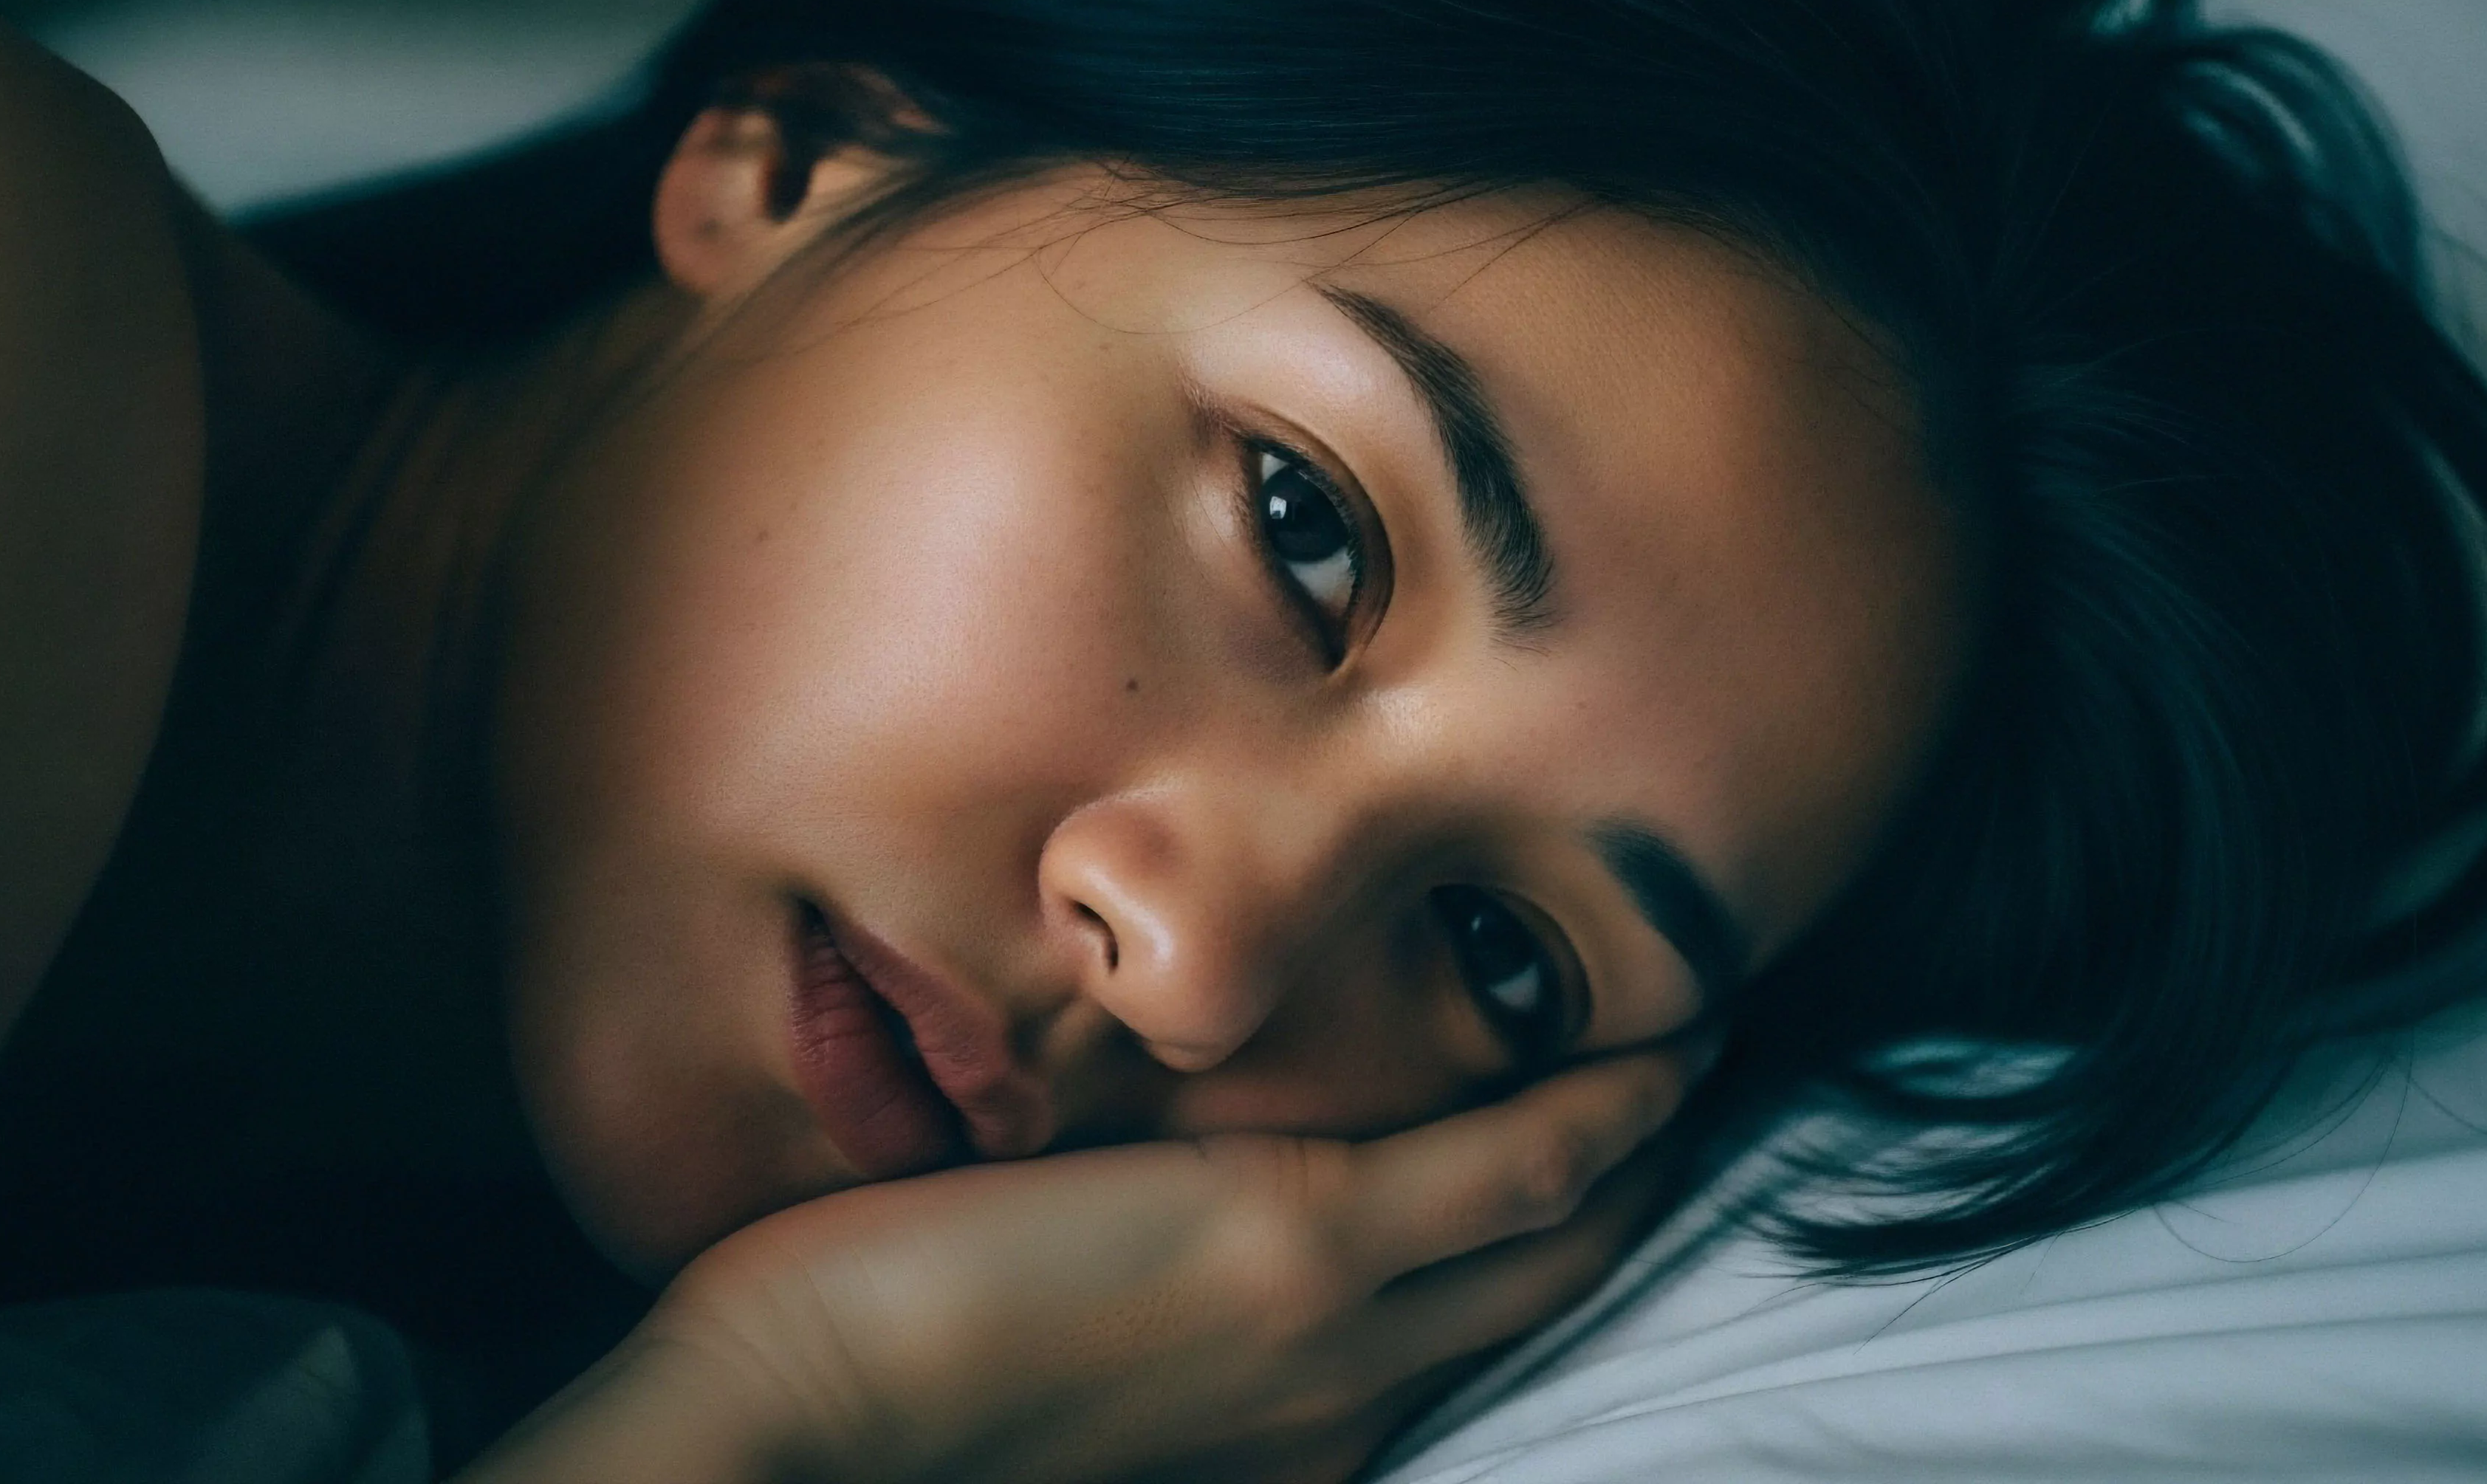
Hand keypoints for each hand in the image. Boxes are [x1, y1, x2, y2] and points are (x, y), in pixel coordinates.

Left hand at [466, 1044, 1698, 1483]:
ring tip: (1693, 1052)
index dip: (1533, 1261)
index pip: (1450, 1339)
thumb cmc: (876, 1385)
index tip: (1575, 1178)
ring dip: (1638, 1141)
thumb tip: (1121, 1269)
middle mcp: (1332, 1396)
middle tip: (1682, 1095)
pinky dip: (1601, 1111)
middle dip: (1623, 1201)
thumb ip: (1132, 1340)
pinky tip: (1651, 1051)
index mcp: (1275, 1436)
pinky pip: (1513, 1167)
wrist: (793, 1426)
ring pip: (1554, 1230)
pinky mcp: (1302, 1238)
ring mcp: (1332, 1322)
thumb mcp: (1048, 1377)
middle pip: (1537, 1293)